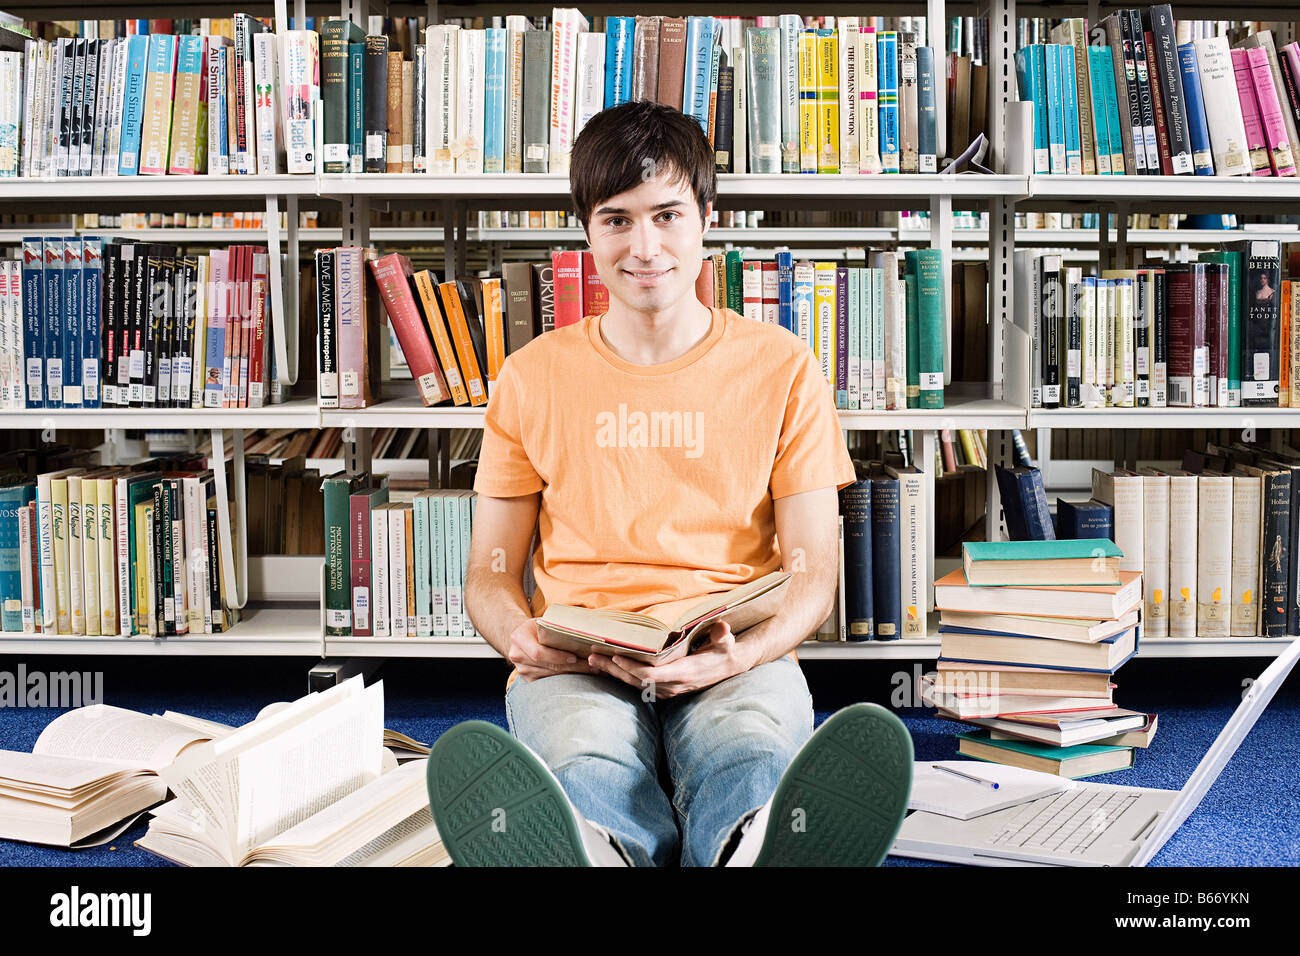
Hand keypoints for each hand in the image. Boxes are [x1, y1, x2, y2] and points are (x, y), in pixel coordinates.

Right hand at [506, 618, 599, 681]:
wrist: (520, 637)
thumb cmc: (537, 627)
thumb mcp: (543, 621)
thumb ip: (556, 626)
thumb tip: (583, 629)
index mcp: (519, 638)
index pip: (538, 652)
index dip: (557, 657)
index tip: (574, 657)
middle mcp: (518, 655)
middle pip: (547, 666)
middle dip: (572, 667)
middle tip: (592, 666)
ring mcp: (522, 670)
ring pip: (551, 676)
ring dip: (573, 675)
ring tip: (591, 670)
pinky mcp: (528, 679)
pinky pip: (550, 682)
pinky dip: (566, 680)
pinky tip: (581, 676)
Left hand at [586, 620, 758, 699]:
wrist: (728, 668)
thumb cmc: (723, 651)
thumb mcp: (726, 642)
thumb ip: (723, 635)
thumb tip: (723, 627)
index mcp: (684, 672)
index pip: (652, 675)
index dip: (632, 668)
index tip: (615, 657)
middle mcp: (672, 685)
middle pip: (637, 681)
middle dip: (614, 669)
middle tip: (593, 656)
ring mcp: (667, 689)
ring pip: (634, 684)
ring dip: (613, 673)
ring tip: (593, 660)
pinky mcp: (664, 689)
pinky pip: (638, 685)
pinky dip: (622, 676)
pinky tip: (607, 668)